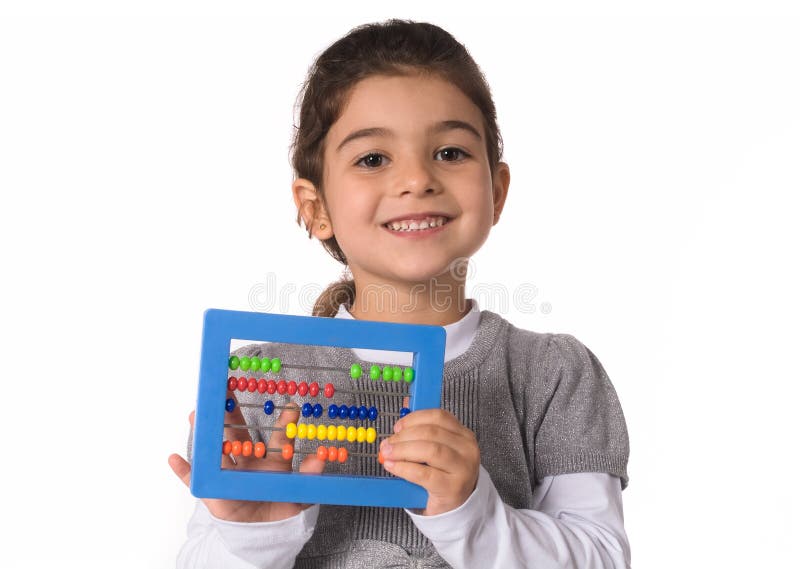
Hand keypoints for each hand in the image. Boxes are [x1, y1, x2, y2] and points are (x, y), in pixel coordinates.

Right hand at [168, 402, 324, 522]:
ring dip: (204, 431)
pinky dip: (184, 470)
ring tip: (197, 413)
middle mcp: (248, 460)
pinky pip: (194, 479)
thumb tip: (321, 459)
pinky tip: (174, 458)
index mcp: (271, 459)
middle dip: (232, 412)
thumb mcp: (299, 495)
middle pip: (238, 432)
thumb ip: (310, 477)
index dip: (286, 421)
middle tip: (228, 389)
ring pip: (214, 449)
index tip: (293, 405)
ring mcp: (228, 473)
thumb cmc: (279, 510)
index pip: (278, 436)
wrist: (260, 535)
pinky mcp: (212, 490)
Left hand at [379, 402, 479, 515]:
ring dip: (403, 450)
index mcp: (464, 435)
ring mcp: (463, 469)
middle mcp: (467, 449)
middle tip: (387, 444)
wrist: (456, 507)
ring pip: (430, 450)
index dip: (414, 419)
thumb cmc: (443, 475)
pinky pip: (424, 473)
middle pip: (431, 433)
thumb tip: (403, 410)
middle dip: (404, 436)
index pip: (439, 417)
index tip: (397, 427)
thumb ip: (423, 432)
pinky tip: (393, 467)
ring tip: (387, 454)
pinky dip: (404, 468)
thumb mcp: (439, 451)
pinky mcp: (452, 488)